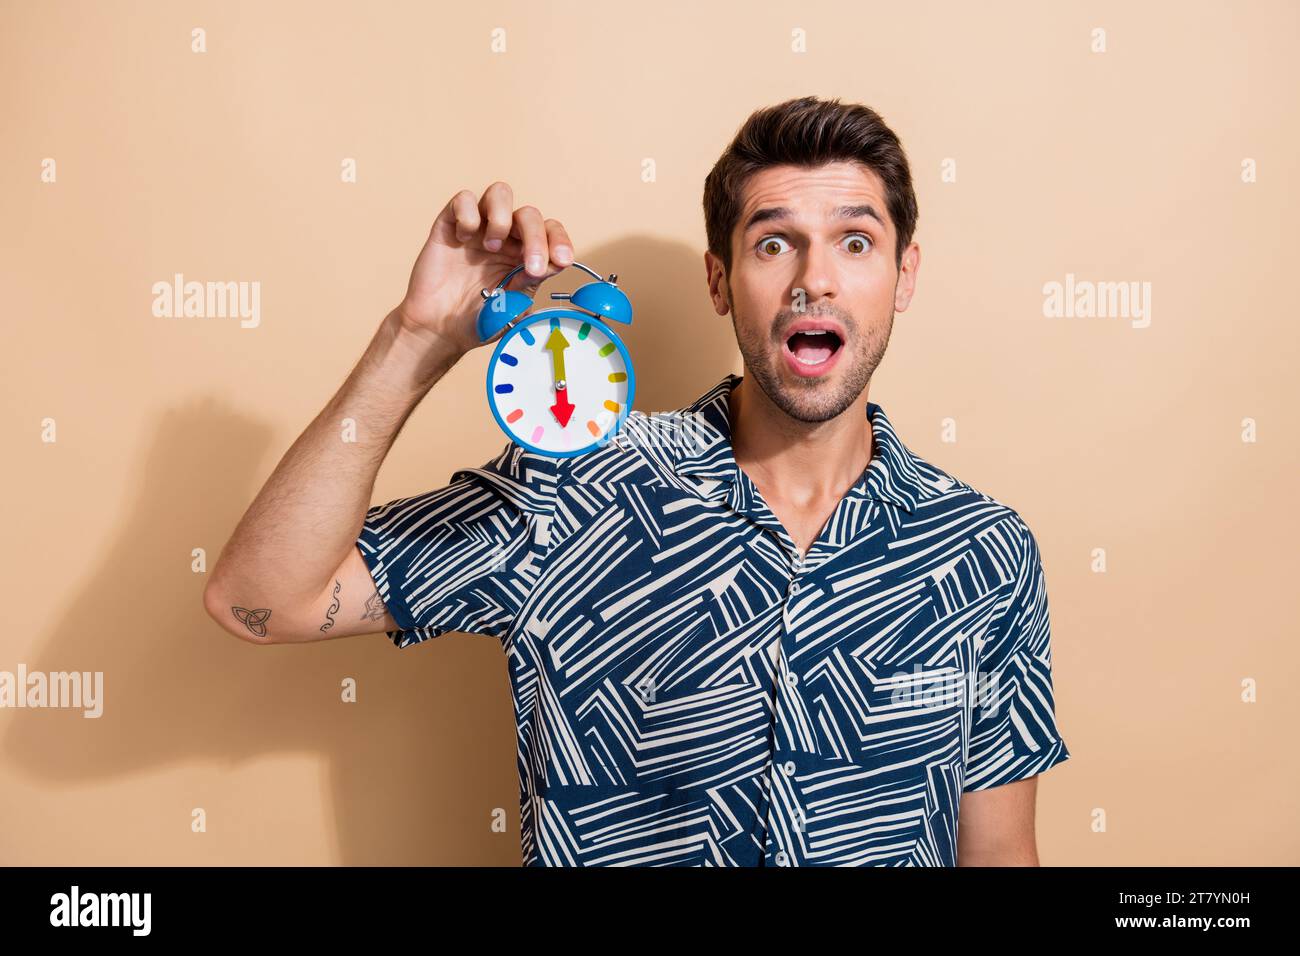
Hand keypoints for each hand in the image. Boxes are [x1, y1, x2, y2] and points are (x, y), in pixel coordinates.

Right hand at [394, 181, 575, 355]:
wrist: (439, 329)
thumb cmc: (477, 320)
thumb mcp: (511, 309)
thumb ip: (529, 287)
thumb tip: (550, 266)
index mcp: (526, 255)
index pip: (551, 232)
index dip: (560, 241)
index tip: (563, 260)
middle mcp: (506, 237)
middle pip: (530, 214)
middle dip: (537, 238)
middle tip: (532, 267)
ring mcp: (479, 228)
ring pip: (500, 193)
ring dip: (502, 219)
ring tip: (491, 247)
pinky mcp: (451, 223)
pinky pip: (464, 199)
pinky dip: (468, 215)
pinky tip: (463, 239)